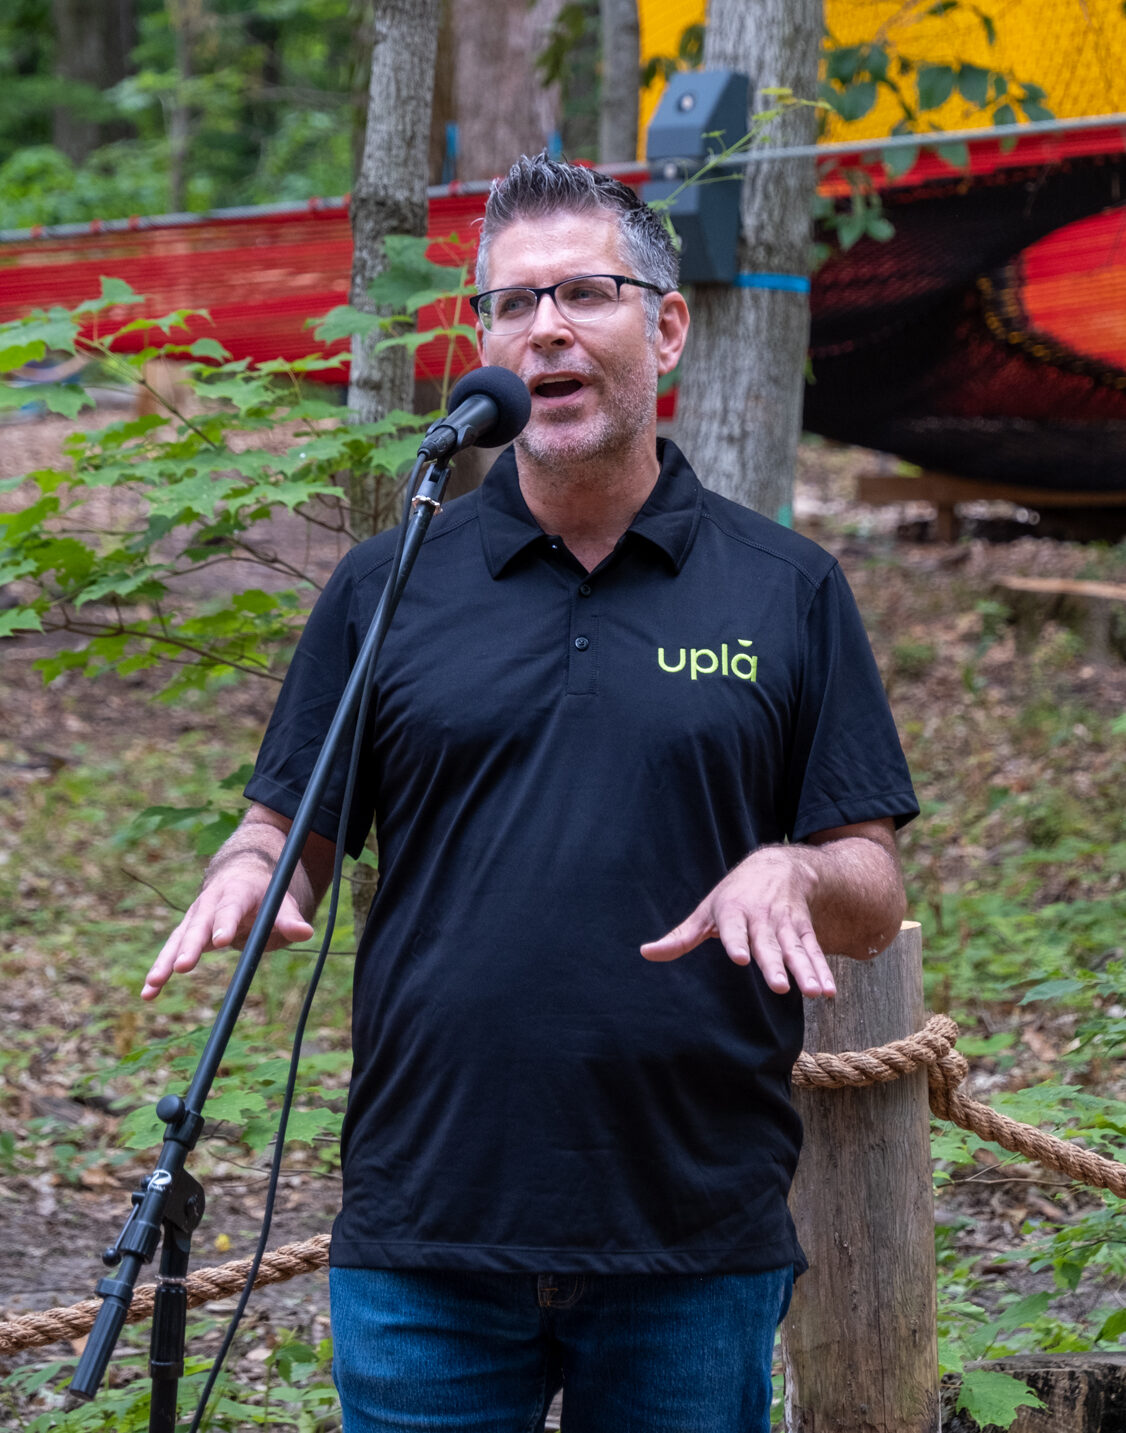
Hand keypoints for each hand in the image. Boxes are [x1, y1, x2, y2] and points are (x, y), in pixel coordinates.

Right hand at [141, 862, 312, 1000]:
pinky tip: (148, 994)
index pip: (230, 907)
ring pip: (178, 939)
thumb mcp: (280, 902)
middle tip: (182, 967)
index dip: (225, 923)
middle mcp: (210, 902)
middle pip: (198, 924)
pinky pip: (171, 951)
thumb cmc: (265, 893)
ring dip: (165, 961)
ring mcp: (195, 917)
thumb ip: (289, 919)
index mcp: (236, 891)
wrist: (241, 874)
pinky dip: (160, 971)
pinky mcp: (187, 932)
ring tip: (153, 985)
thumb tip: (305, 932)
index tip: (220, 942)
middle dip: (189, 946)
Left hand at [640, 847, 836, 998]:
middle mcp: (761, 917)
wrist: (777, 866)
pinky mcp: (804, 929)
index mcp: (733, 911)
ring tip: (814, 992)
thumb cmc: (733, 896)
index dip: (736, 942)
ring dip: (806, 970)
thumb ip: (680, 937)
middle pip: (768, 943)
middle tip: (780, 986)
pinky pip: (814, 950)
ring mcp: (785, 923)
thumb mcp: (705, 911)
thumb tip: (646, 953)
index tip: (740, 958)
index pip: (734, 928)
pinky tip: (828, 991)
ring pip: (796, 948)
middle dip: (774, 964)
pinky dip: (822, 969)